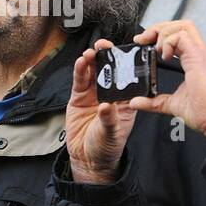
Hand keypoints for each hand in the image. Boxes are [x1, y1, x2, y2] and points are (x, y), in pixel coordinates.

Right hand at [65, 38, 137, 184]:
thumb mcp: (112, 134)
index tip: (124, 53)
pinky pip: (80, 81)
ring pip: (93, 72)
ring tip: (91, 52)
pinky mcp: (79, 97)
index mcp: (125, 100)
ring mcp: (94, 94)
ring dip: (92, 60)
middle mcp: (110, 94)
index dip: (125, 64)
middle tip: (104, 46)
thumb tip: (106, 107)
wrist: (88, 159)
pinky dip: (80, 71)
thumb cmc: (107, 147)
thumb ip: (109, 120)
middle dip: (107, 56)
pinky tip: (81, 62)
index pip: (126, 77)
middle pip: (109, 70)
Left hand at [128, 20, 205, 140]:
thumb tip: (137, 101)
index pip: (180, 35)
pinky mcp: (199, 57)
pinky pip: (182, 37)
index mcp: (197, 60)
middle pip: (182, 24)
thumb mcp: (173, 104)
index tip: (144, 43)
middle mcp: (202, 53)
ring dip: (164, 33)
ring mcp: (202, 53)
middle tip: (143, 39)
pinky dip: (168, 42)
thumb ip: (155, 101)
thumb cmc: (205, 113)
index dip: (161, 35)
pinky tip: (163, 56)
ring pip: (183, 26)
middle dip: (159, 28)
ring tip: (156, 49)